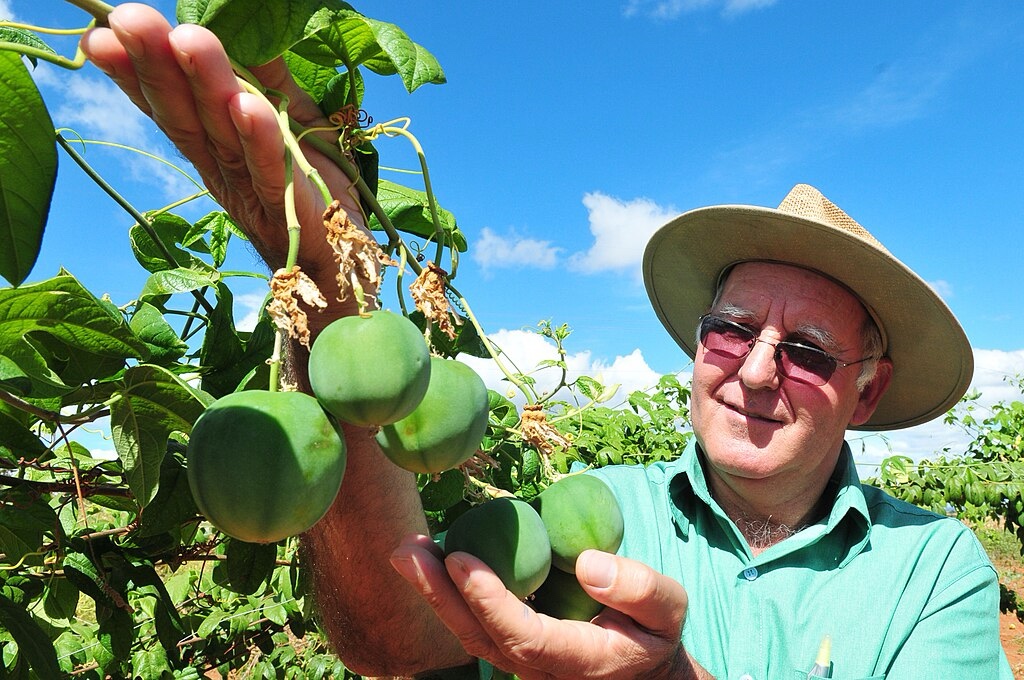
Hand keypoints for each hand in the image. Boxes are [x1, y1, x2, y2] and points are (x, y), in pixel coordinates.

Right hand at [80, 3, 366, 311]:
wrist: (347, 256)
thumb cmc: (315, 184)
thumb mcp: (292, 117)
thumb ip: (268, 76)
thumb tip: (245, 23)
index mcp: (215, 145)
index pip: (168, 105)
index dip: (134, 72)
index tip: (102, 33)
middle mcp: (222, 167)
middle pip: (183, 114)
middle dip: (154, 65)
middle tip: (130, 20)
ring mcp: (251, 189)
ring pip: (222, 134)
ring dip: (204, 86)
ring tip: (187, 41)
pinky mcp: (287, 207)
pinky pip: (270, 168)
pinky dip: (258, 137)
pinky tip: (246, 105)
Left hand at [390, 534, 703, 679]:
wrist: (643, 669)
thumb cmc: (654, 632)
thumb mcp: (667, 610)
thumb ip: (639, 589)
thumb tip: (589, 564)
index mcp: (579, 661)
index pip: (524, 637)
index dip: (489, 601)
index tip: (461, 559)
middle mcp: (540, 669)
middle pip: (480, 638)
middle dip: (439, 595)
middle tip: (407, 551)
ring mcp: (521, 660)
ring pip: (469, 633)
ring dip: (434, 591)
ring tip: (408, 549)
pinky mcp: (512, 643)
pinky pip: (474, 620)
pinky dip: (449, 590)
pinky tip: (432, 555)